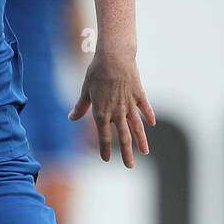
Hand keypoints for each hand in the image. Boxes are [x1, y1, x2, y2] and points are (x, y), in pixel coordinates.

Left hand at [69, 50, 154, 167]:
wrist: (114, 56)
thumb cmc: (96, 71)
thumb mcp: (86, 90)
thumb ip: (81, 106)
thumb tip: (71, 118)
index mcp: (102, 112)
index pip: (104, 136)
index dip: (104, 148)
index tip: (105, 158)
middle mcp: (117, 112)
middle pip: (123, 137)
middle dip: (127, 153)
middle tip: (130, 166)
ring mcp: (130, 104)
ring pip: (136, 126)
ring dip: (141, 140)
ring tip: (145, 152)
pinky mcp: (139, 94)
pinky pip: (145, 108)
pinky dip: (149, 116)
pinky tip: (152, 124)